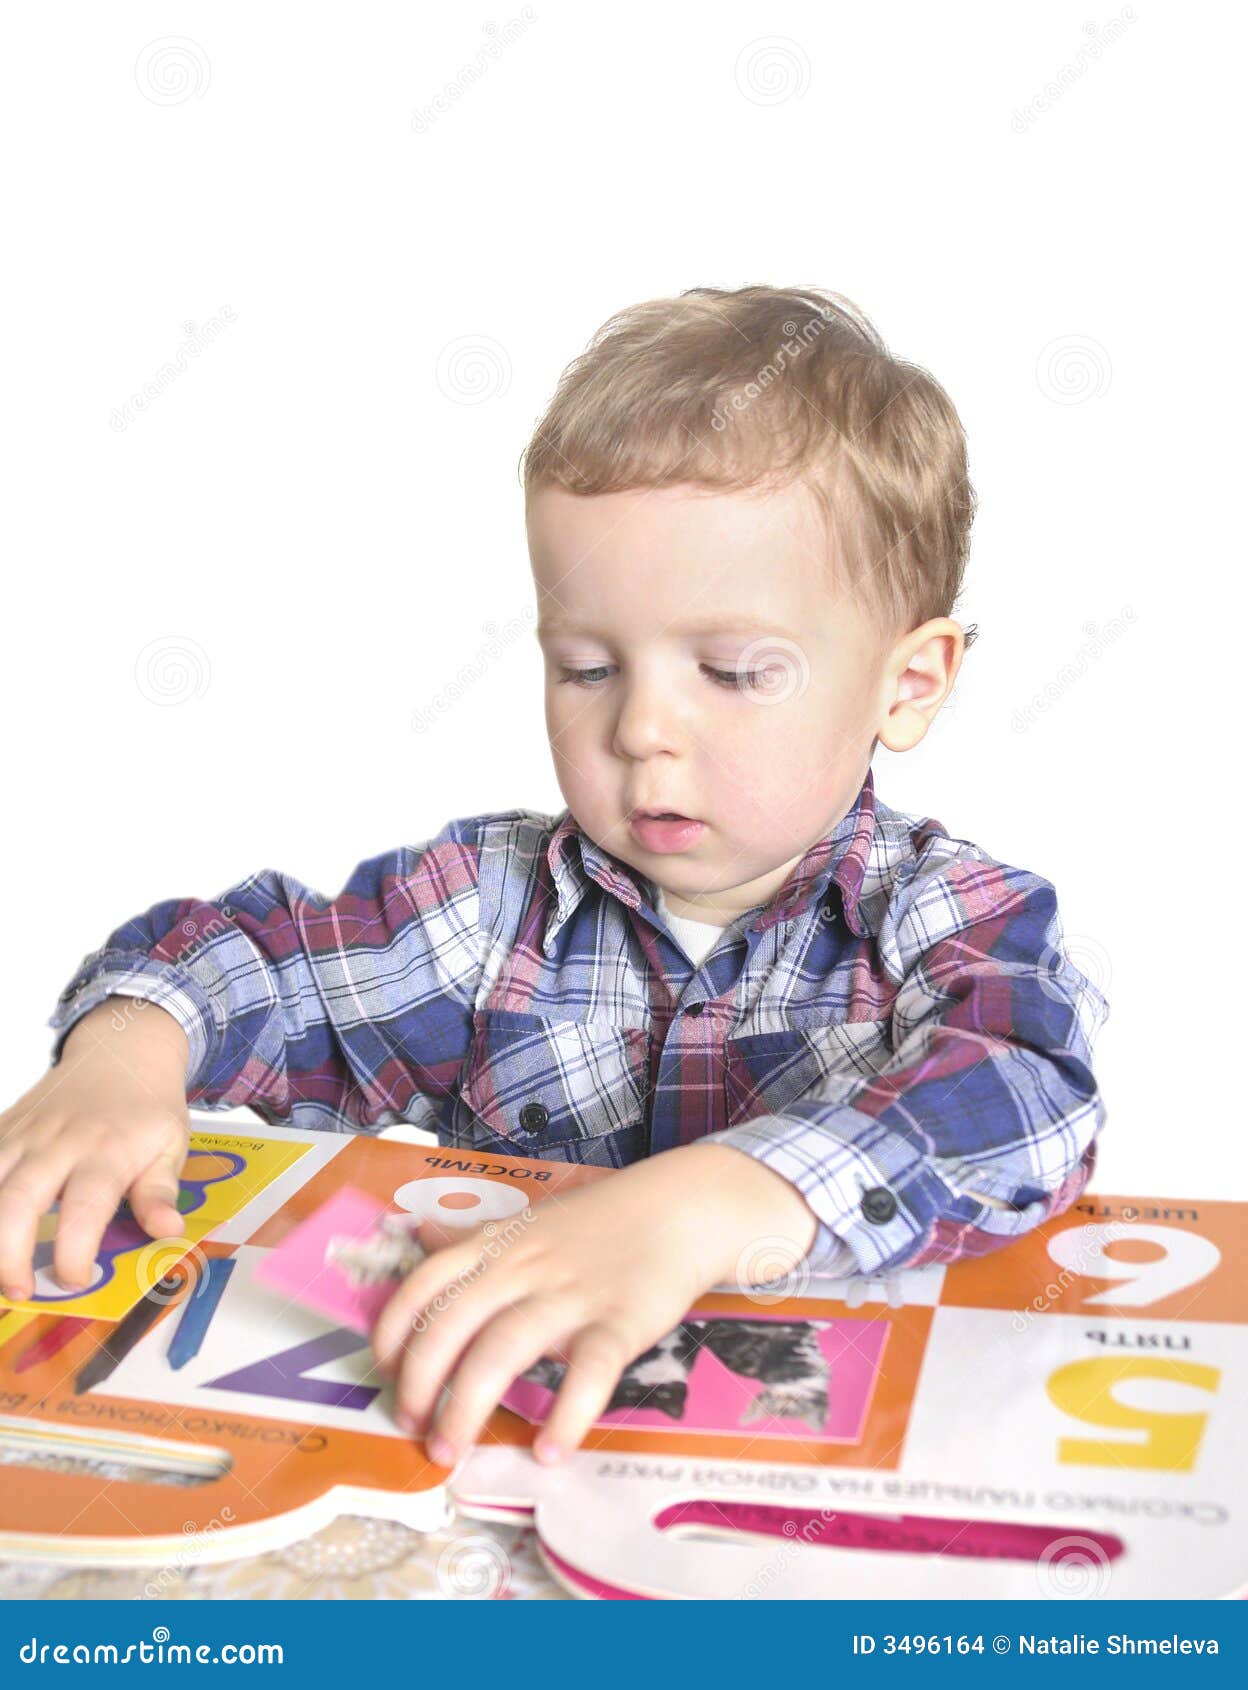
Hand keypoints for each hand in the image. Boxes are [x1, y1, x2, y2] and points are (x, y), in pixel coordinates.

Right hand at [0, 999, 190, 1299]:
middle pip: (20, 1199)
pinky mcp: (5, 1128)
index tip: (75, 1279)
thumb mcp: (170, 1143)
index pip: (85, 1207)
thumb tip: (168, 1230)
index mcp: (106, 1150)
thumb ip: (160, 1190)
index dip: (74, 1250)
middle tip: (19, 1289)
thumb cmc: (147, 1106)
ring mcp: (25, 1134)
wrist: (122, 1049)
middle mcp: (59, 1142)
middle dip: (9, 1252)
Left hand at [370, 1141, 818, 1466]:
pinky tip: (550, 1453)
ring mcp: (569, 1295)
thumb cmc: (599, 1221)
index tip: (385, 1374)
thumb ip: (475, 1240)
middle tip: (413, 1431)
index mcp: (496, 1245)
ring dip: (467, 1409)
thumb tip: (421, 1238)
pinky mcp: (618, 1322)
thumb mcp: (527, 1220)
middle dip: (420, 1386)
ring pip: (501, 1351)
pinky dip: (566, 1416)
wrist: (680, 1208)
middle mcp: (521, 1268)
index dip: (394, 1333)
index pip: (424, 1284)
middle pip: (451, 1325)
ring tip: (450, 1454)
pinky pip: (587, 1373)